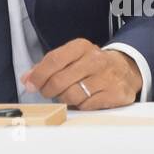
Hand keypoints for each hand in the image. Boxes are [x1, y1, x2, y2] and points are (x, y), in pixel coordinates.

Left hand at [20, 38, 141, 110]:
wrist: (126, 70)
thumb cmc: (92, 65)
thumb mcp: (72, 58)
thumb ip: (48, 66)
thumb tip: (27, 79)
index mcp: (81, 47)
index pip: (53, 60)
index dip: (38, 75)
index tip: (31, 85)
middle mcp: (95, 59)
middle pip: (60, 80)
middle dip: (49, 90)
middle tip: (48, 93)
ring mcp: (106, 77)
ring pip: (72, 95)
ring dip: (65, 99)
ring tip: (68, 95)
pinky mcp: (115, 94)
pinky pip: (87, 106)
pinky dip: (80, 106)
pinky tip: (83, 100)